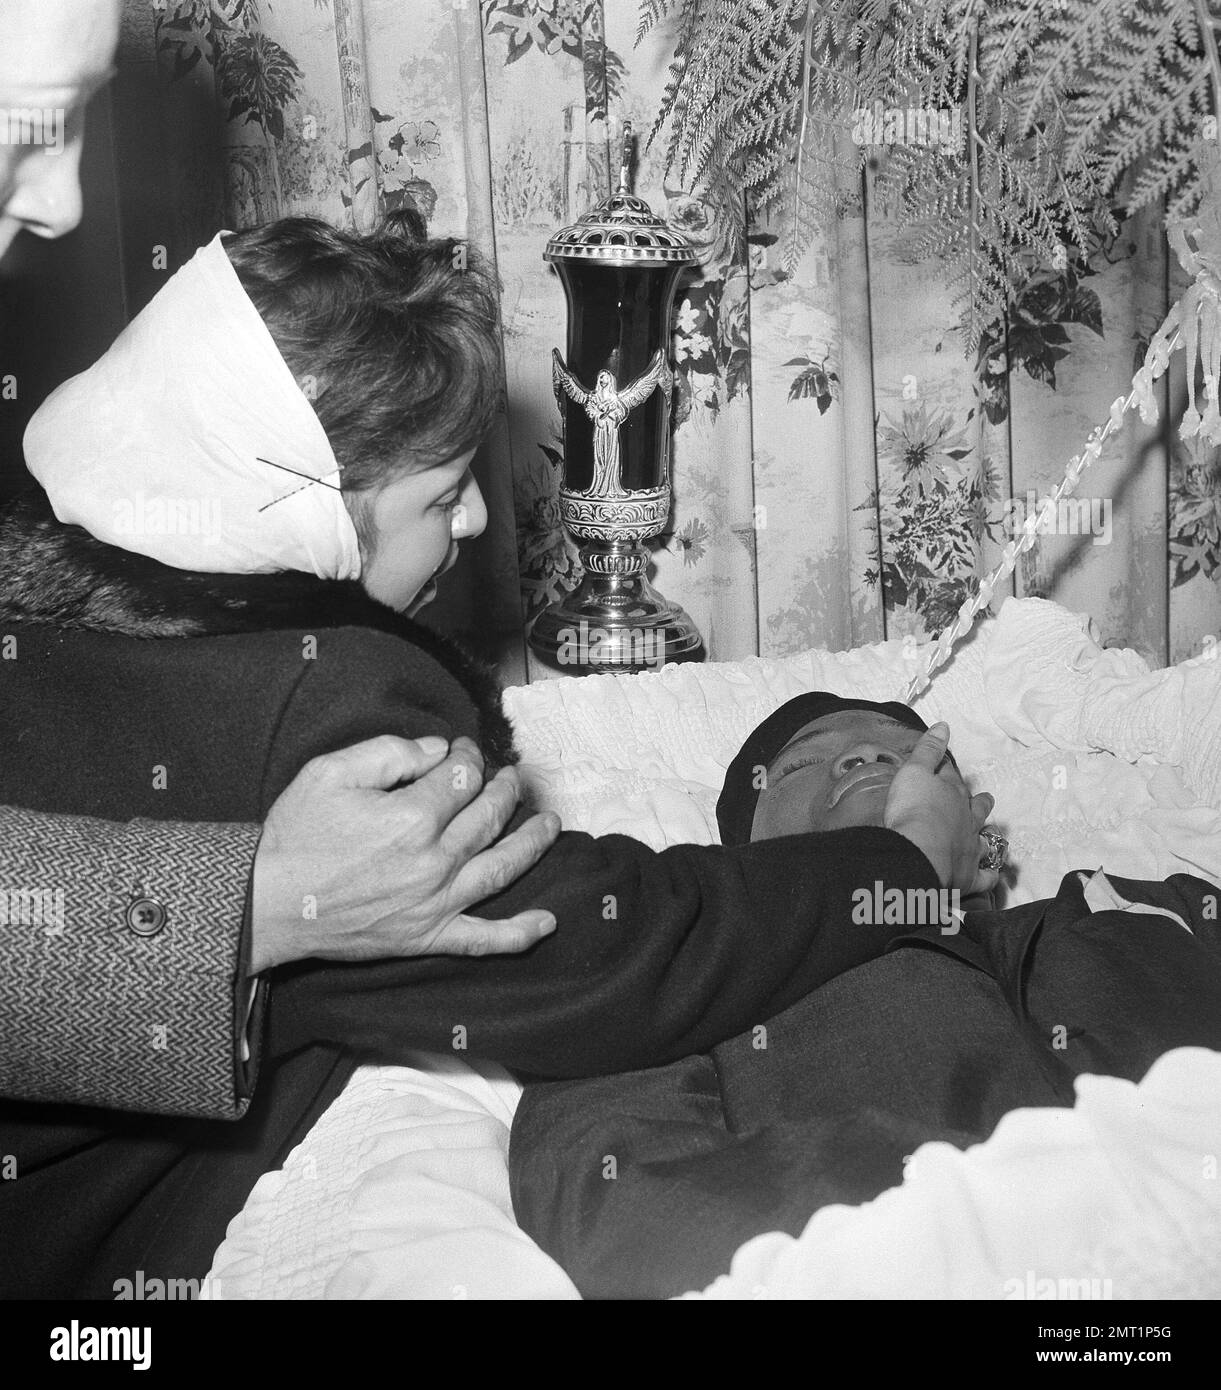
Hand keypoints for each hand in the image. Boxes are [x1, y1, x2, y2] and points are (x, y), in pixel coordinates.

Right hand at [249, 734, 560, 971]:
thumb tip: (438, 752)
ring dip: (532, 844)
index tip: (462, 751)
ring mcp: (434, 903)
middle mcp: (433, 861)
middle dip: (504, 791)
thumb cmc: (296, 834)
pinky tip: (547, 923)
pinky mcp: (425, 936)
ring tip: (550, 823)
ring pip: (501, 869)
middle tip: (510, 777)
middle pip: (488, 817)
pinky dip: (518, 934)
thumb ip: (390, 752)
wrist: (266, 902)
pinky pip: (482, 939)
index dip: (467, 757)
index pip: (461, 778)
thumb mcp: (331, 771)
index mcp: (412, 817)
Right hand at [883, 722, 1000, 896]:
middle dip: (980, 803)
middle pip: (977, 808)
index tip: (946, 768)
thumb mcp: (914, 772)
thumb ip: (928, 749)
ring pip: (985, 841)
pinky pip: (985, 876)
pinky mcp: (968, 876)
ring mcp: (970, 849)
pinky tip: (992, 875)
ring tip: (992, 836)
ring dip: (988, 838)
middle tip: (985, 800)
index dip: (947, 771)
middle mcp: (967, 820)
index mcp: (953, 793)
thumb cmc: (913, 810)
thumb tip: (944, 725)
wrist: (918, 852)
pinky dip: (989, 875)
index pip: (951, 777)